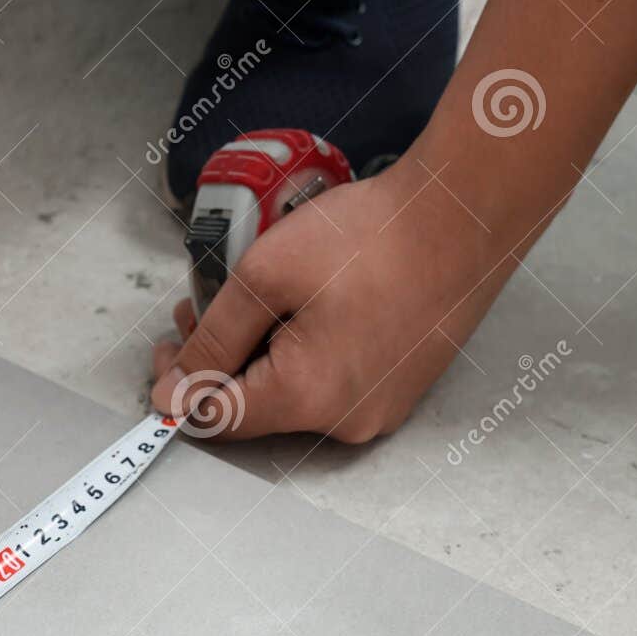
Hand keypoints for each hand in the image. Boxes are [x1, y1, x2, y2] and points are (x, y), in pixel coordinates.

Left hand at [151, 157, 504, 442]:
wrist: (466, 214)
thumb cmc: (372, 236)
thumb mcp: (265, 277)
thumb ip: (211, 341)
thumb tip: (170, 393)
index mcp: (307, 399)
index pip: (215, 418)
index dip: (178, 384)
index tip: (170, 341)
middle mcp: (345, 422)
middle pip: (253, 410)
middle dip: (217, 361)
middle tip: (201, 309)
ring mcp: (377, 411)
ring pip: (290, 398)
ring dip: (257, 355)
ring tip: (250, 300)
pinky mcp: (397, 391)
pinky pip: (329, 387)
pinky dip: (300, 355)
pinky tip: (298, 310)